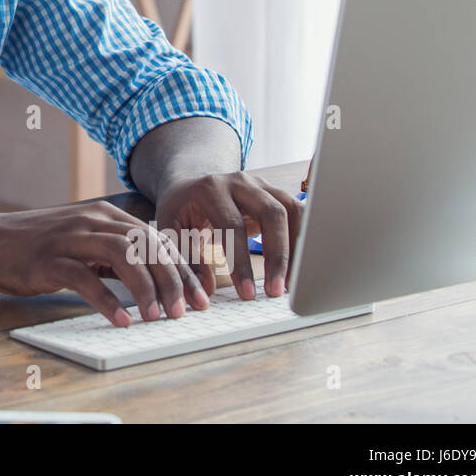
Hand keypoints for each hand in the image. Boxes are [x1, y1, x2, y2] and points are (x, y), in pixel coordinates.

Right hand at [0, 202, 210, 327]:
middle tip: (186, 309)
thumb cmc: (40, 246)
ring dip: (146, 287)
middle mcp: (92, 221)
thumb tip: (155, 276)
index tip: (198, 295)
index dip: (182, 267)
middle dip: (172, 278)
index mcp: (105, 215)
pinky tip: (121, 320)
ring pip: (122, 256)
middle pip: (145, 244)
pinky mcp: (49, 260)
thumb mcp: (84, 241)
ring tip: (159, 316)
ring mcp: (70, 238)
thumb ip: (115, 252)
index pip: (156, 238)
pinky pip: (85, 279)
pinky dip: (108, 301)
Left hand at [153, 171, 302, 299]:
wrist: (191, 186)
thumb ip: (184, 260)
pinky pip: (299, 214)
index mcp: (210, 189)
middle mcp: (240, 181)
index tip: (247, 292)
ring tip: (293, 284)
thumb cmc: (181, 210)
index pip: (231, 224)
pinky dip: (304, 240)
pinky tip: (300, 268)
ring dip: (297, 250)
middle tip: (276, 292)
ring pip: (292, 211)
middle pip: (271, 213)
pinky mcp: (276, 194)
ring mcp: (262, 185)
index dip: (241, 260)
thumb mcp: (171, 230)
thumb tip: (202, 294)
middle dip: (277, 255)